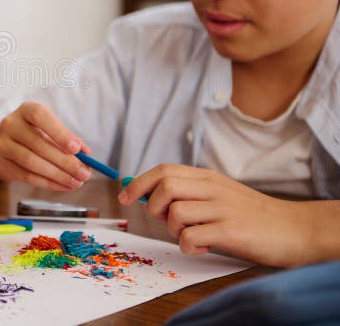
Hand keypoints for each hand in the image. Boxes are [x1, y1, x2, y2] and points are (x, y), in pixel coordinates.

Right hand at [0, 102, 91, 189]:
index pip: (40, 116)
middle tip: (84, 173)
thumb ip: (68, 140)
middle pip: (38, 144)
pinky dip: (48, 183)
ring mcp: (2, 145)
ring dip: (58, 175)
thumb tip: (86, 154)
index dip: (59, 132)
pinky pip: (26, 176)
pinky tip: (63, 186)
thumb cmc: (34, 135)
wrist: (3, 145)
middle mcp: (10, 125)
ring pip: (31, 162)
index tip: (77, 149)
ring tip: (76, 182)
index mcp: (25, 110)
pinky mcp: (1, 164)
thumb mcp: (49, 130)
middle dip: (65, 161)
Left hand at [119, 164, 311, 266]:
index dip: (138, 183)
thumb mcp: (220, 193)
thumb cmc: (252, 215)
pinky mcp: (231, 231)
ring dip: (173, 230)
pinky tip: (201, 248)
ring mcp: (222, 209)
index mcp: (208, 178)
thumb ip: (190, 191)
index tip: (124, 197)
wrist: (294, 228)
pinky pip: (191, 237)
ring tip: (190, 236)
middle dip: (153, 206)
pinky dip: (188, 246)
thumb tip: (150, 196)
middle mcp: (213, 189)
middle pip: (165, 187)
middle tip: (165, 221)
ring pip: (176, 213)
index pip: (164, 170)